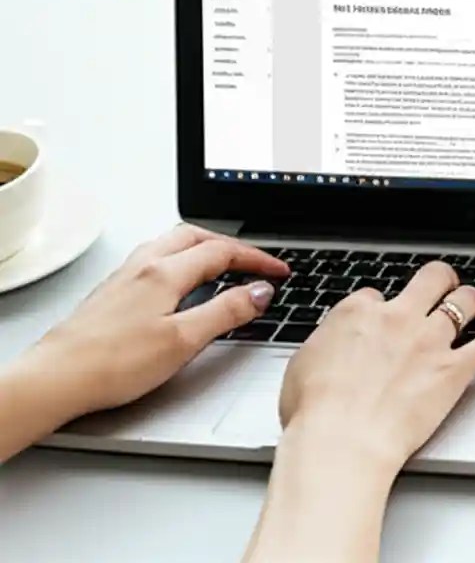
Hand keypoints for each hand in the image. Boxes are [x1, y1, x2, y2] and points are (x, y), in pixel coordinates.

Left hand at [28, 224, 288, 417]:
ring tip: (224, 266)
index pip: (222, 252)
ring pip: (172, 245)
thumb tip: (259, 293)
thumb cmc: (112, 363)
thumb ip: (227, 312)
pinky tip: (181, 285)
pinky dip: (181, 263)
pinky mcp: (113, 293)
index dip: (257, 259)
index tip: (278, 271)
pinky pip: (155, 262)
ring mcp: (125, 278)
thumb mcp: (184, 340)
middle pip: (195, 237)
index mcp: (164, 273)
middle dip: (231, 245)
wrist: (57, 378)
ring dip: (204, 249)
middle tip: (255, 263)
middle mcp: (143, 267)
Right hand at [277, 261, 474, 468]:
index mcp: (358, 313)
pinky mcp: (454, 368)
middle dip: (439, 281)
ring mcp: (429, 341)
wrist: (342, 440)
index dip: (382, 307)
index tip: (385, 320)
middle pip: (429, 279)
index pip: (376, 294)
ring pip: (463, 302)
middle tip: (444, 287)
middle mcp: (398, 318)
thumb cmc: (316, 412)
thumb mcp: (304, 365)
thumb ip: (328, 344)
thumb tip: (332, 344)